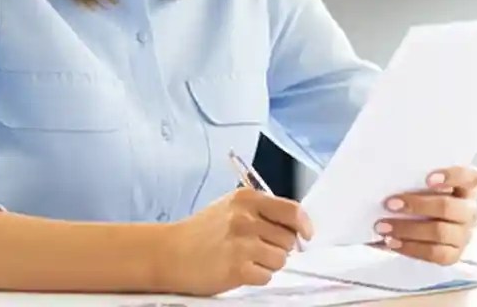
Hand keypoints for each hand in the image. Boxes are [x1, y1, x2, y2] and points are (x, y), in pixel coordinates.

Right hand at [158, 188, 313, 295]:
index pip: (292, 210)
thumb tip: (297, 227)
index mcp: (246, 199)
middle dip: (277, 247)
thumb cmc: (201, 232)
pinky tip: (237, 270)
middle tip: (255, 248)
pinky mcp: (236, 268)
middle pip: (288, 239)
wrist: (169, 253)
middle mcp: (245, 218)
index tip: (306, 235)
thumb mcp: (231, 208)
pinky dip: (256, 277)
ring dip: (267, 264)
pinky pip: (266, 276)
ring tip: (244, 259)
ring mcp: (241, 243)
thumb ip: (262, 212)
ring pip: (280, 259)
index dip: (304, 225)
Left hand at [374, 165, 476, 264]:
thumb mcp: (424, 183)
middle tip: (389, 204)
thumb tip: (387, 179)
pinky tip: (391, 243)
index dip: (452, 176)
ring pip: (440, 232)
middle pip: (448, 207)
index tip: (427, 179)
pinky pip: (434, 253)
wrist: (429, 223)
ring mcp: (465, 234)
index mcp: (468, 187)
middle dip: (417, 206)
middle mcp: (470, 210)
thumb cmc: (424, 195)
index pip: (470, 177)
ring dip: (407, 229)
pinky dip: (410, 248)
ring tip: (383, 227)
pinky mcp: (455, 254)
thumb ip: (417, 179)